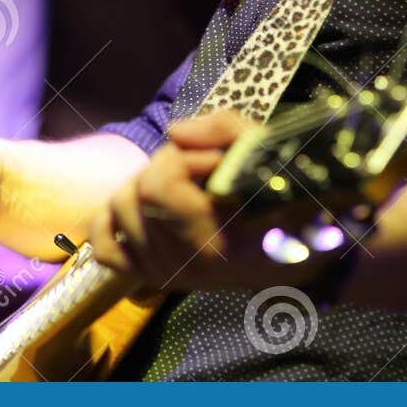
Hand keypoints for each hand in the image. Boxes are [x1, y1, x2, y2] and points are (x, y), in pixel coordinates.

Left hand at [89, 109, 327, 292]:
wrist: (302, 255)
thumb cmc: (289, 197)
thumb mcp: (270, 150)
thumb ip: (223, 129)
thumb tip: (174, 133)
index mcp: (216, 240)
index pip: (159, 186)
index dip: (183, 160)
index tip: (217, 161)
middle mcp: (186, 265)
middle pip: (135, 193)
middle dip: (165, 167)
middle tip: (203, 170)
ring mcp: (167, 274)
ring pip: (118, 210)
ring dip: (144, 187)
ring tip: (184, 186)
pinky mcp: (154, 276)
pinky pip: (104, 247)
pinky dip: (111, 222)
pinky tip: (140, 208)